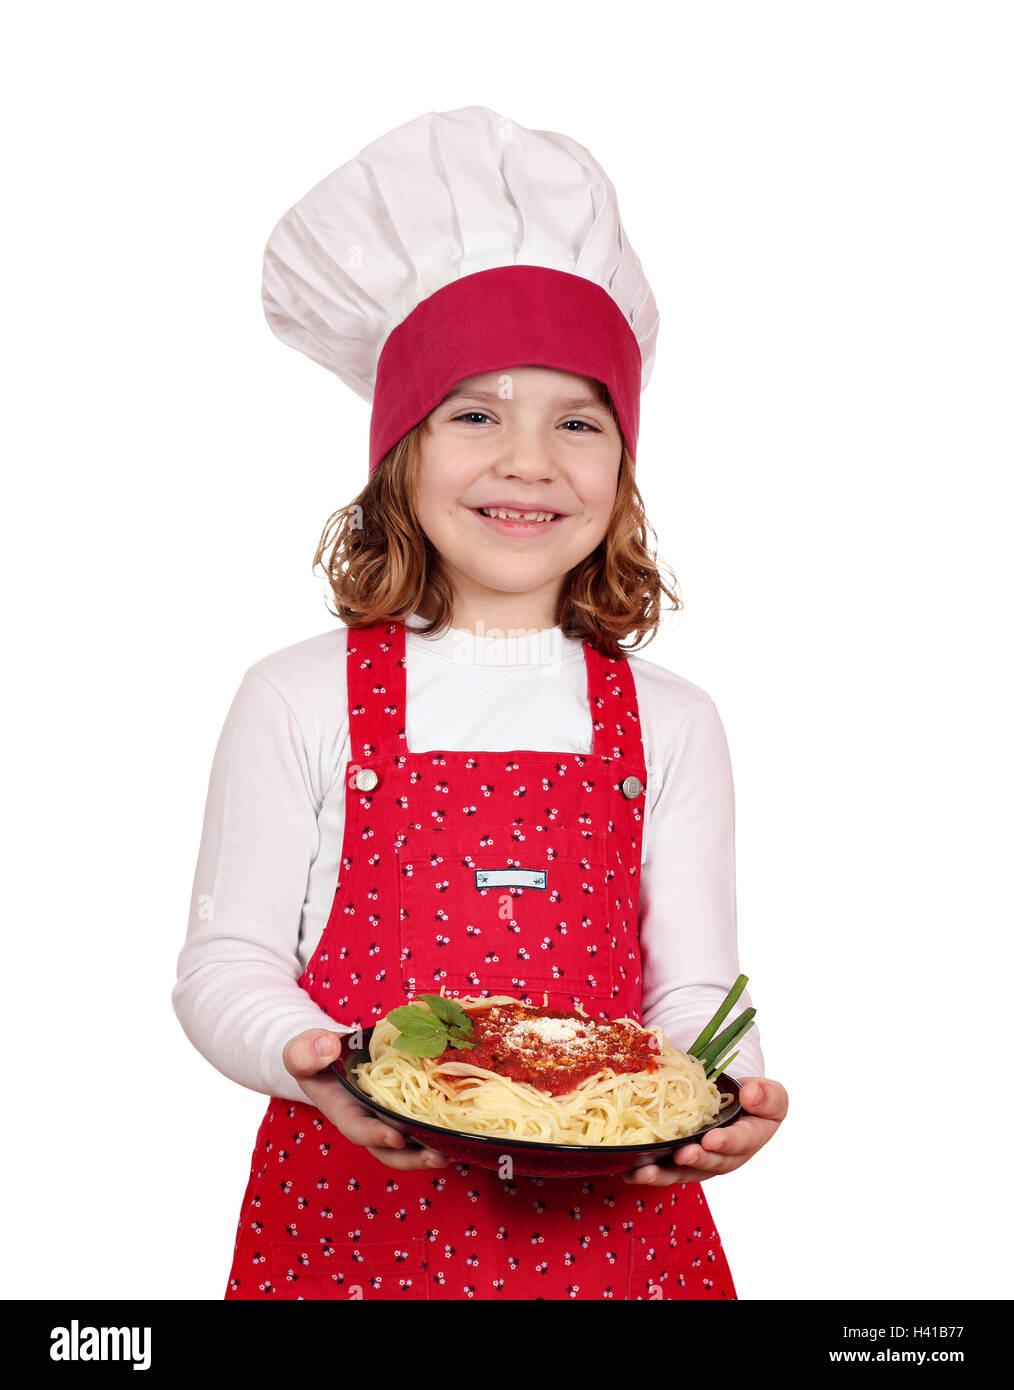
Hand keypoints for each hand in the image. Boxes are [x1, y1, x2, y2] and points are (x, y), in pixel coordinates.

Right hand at [283, 1029, 448, 1171]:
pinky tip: (459, 1128)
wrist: (328, 1054)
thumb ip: (306, 1053)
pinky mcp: (403, 1104)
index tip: (396, 1137)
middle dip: (412, 1157)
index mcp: (342, 1111)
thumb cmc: (312, 1055)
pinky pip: (420, 1120)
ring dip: (429, 1149)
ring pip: (409, 1141)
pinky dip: (438, 1127)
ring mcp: (386, 1115)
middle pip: (389, 1149)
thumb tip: (327, 1047)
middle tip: (438, 1157)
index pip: (358, 1129)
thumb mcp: (300, 1052)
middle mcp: (367, 1120)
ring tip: (454, 1152)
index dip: (376, 1136)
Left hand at [621, 1077, 787, 1186]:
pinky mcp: (683, 1160)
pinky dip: (649, 1172)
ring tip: (645, 1172)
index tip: (711, 1139)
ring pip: (685, 1171)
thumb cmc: (754, 1100)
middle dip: (695, 1160)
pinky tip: (630, 1173)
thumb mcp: (770, 1094)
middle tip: (681, 1155)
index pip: (741, 1142)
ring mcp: (703, 1160)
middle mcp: (726, 1156)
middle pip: (711, 1163)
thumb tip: (751, 1094)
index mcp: (751, 1138)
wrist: (735, 1103)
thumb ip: (767, 1096)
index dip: (726, 1142)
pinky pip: (668, 1168)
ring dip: (665, 1173)